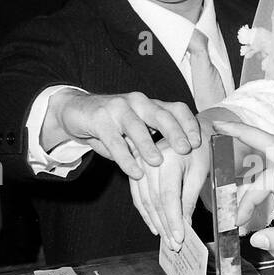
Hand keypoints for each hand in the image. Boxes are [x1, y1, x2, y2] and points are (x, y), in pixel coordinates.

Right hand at [45, 89, 199, 178]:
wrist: (76, 111)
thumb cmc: (113, 126)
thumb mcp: (136, 132)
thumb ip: (154, 143)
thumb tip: (181, 168)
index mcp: (151, 105)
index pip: (176, 109)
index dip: (188, 124)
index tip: (197, 142)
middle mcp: (138, 102)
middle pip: (161, 114)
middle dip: (175, 132)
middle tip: (185, 150)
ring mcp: (118, 108)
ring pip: (136, 126)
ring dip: (147, 145)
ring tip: (157, 162)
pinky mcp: (99, 118)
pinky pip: (114, 140)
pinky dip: (125, 158)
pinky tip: (134, 172)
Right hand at [129, 133, 211, 246]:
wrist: (188, 129)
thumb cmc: (200, 149)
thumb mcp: (200, 172)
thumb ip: (190, 198)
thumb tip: (185, 225)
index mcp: (169, 157)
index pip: (169, 196)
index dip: (173, 220)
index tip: (180, 238)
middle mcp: (150, 159)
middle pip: (155, 201)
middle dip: (165, 225)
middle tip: (174, 244)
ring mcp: (140, 163)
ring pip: (144, 201)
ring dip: (155, 223)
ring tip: (166, 239)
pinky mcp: (136, 168)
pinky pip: (138, 195)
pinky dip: (146, 213)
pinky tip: (155, 226)